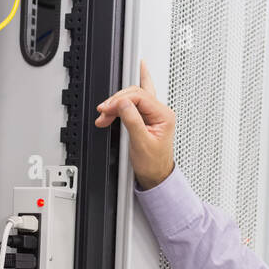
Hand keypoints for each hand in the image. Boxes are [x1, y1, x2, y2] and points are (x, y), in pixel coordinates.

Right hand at [95, 59, 175, 190]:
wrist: (155, 176)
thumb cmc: (153, 164)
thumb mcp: (141, 143)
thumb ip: (132, 120)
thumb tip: (122, 102)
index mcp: (164, 115)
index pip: (140, 96)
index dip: (120, 99)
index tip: (107, 108)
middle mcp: (160, 111)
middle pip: (135, 92)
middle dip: (116, 101)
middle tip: (104, 111)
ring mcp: (153, 113)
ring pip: (132, 96)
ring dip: (116, 104)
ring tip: (105, 115)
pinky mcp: (145, 117)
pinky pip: (131, 104)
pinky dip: (118, 108)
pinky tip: (111, 111)